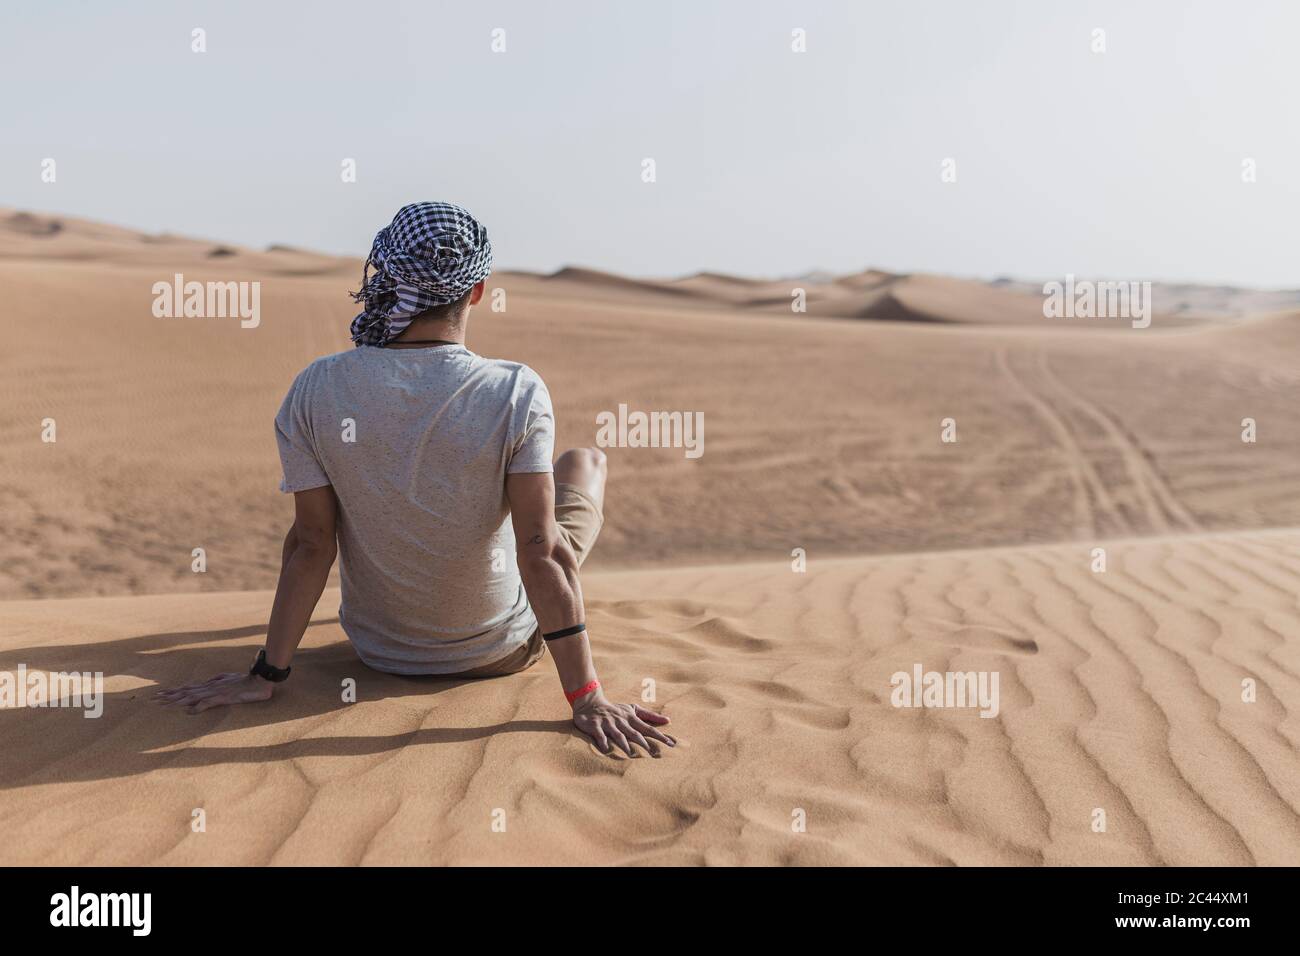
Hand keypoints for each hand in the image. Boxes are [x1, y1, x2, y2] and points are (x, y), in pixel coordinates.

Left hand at [154, 673, 274, 712]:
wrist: (260, 680)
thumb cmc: (245, 680)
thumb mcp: (228, 678)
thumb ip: (216, 680)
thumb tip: (207, 681)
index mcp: (210, 684)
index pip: (187, 688)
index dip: (173, 691)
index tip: (159, 694)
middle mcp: (210, 687)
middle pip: (185, 692)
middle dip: (168, 696)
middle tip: (153, 700)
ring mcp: (216, 692)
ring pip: (192, 696)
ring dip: (177, 700)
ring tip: (164, 704)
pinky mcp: (224, 697)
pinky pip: (209, 703)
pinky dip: (198, 707)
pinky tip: (189, 711)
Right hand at [572, 692, 674, 756]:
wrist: (591, 703)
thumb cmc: (616, 709)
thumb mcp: (633, 710)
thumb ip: (650, 716)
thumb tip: (668, 720)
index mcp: (631, 718)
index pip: (647, 727)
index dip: (659, 735)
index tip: (670, 743)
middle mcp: (621, 720)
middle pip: (634, 733)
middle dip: (644, 743)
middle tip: (653, 754)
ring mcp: (608, 723)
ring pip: (618, 735)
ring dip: (624, 744)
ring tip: (631, 755)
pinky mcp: (594, 725)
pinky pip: (599, 734)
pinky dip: (603, 741)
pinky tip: (606, 749)